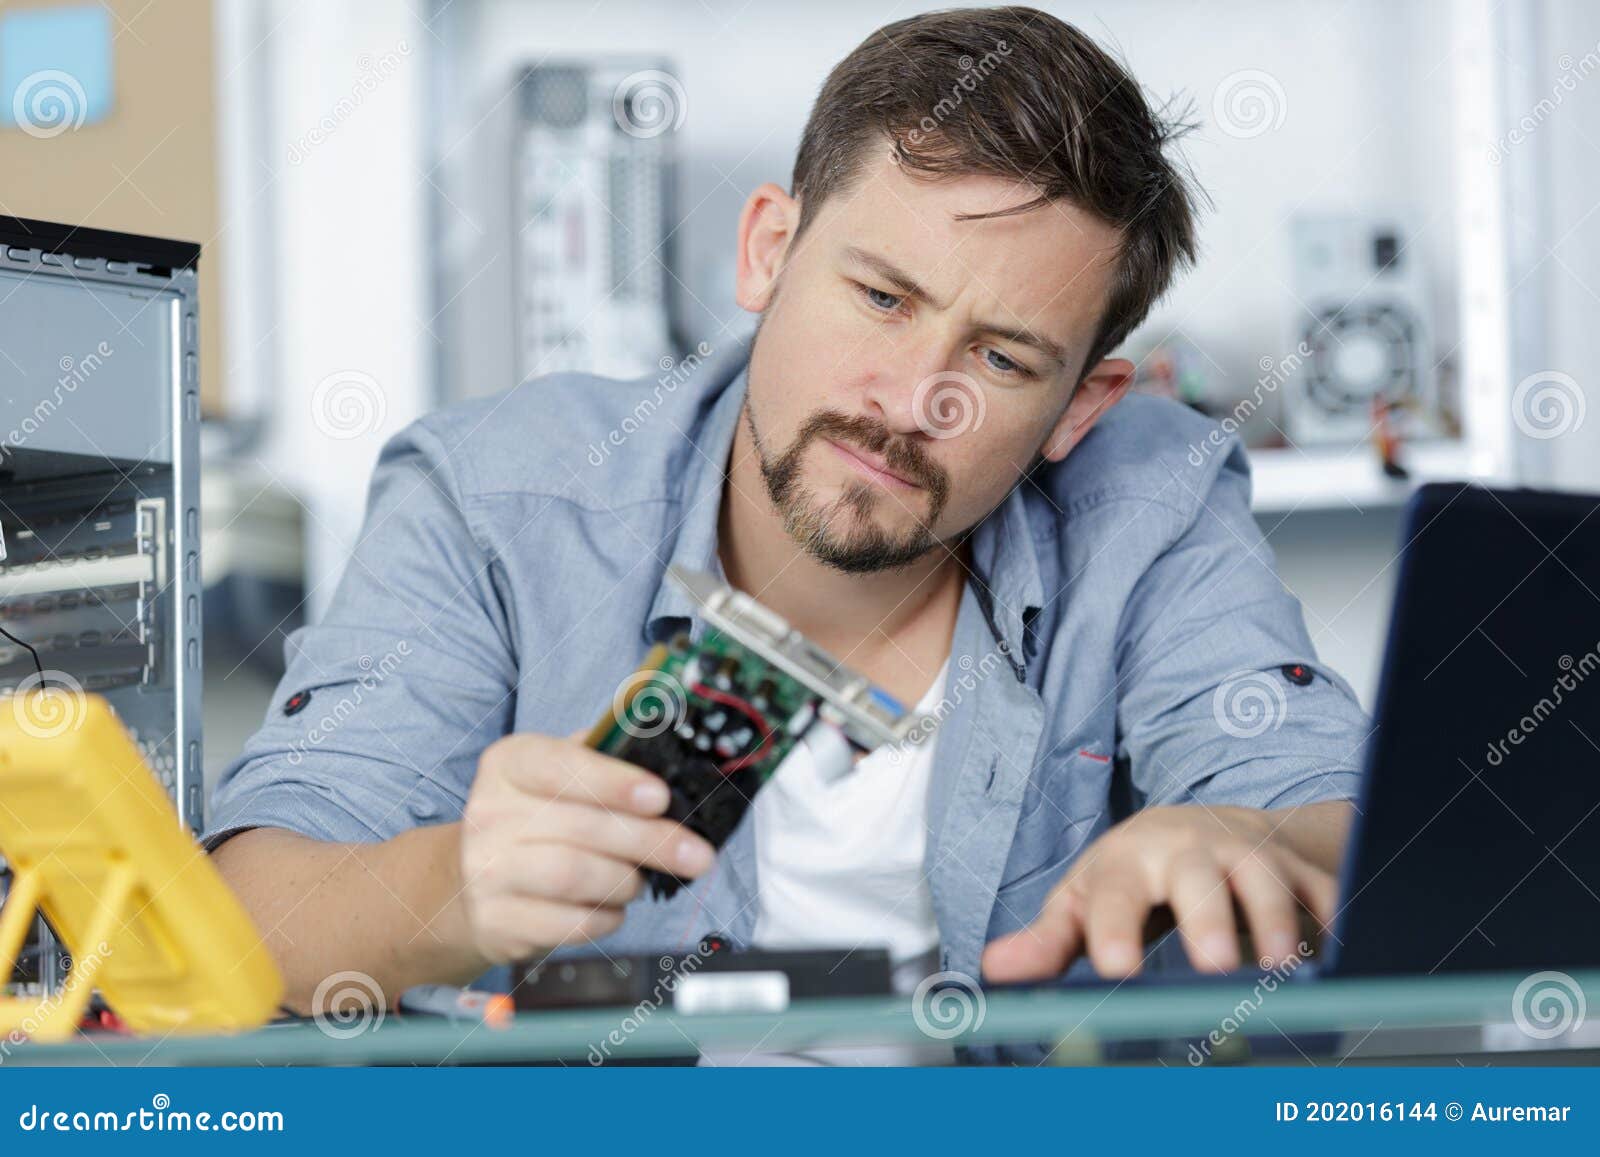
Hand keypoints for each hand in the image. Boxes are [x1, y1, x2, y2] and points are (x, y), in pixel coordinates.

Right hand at [456, 730, 715, 963]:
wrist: (468, 885)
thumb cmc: (532, 821)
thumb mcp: (555, 775)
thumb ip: (602, 759)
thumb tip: (665, 757)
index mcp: (509, 763)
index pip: (561, 765)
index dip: (614, 783)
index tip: (660, 797)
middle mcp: (490, 813)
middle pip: (582, 828)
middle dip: (649, 842)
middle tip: (694, 854)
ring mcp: (486, 870)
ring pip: (576, 876)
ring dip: (626, 881)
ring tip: (639, 879)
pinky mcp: (496, 921)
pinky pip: (570, 923)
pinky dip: (606, 917)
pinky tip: (612, 907)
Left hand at [982, 804, 1342, 980]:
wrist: (1205, 829)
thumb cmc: (1136, 875)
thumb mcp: (1086, 898)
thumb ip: (1049, 939)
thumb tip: (995, 969)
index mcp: (1128, 861)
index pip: (1114, 894)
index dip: (1113, 928)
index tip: (1114, 967)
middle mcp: (1189, 851)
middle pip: (1198, 876)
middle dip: (1208, 919)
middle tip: (1215, 967)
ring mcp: (1249, 856)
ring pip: (1267, 881)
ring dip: (1278, 923)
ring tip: (1279, 968)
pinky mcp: (1299, 871)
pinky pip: (1325, 893)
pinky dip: (1336, 922)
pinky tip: (1340, 960)